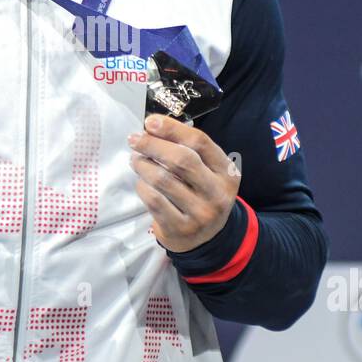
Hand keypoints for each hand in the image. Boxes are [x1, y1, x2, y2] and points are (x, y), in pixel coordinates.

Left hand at [128, 113, 240, 252]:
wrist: (206, 239)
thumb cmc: (202, 194)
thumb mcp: (209, 173)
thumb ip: (190, 150)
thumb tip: (153, 127)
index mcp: (227, 173)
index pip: (200, 142)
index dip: (172, 129)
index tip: (150, 122)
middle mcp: (217, 193)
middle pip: (182, 160)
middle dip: (153, 145)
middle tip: (134, 139)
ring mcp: (200, 213)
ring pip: (163, 180)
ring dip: (143, 165)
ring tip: (135, 159)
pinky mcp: (180, 228)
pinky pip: (154, 200)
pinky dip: (142, 186)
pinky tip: (141, 182)